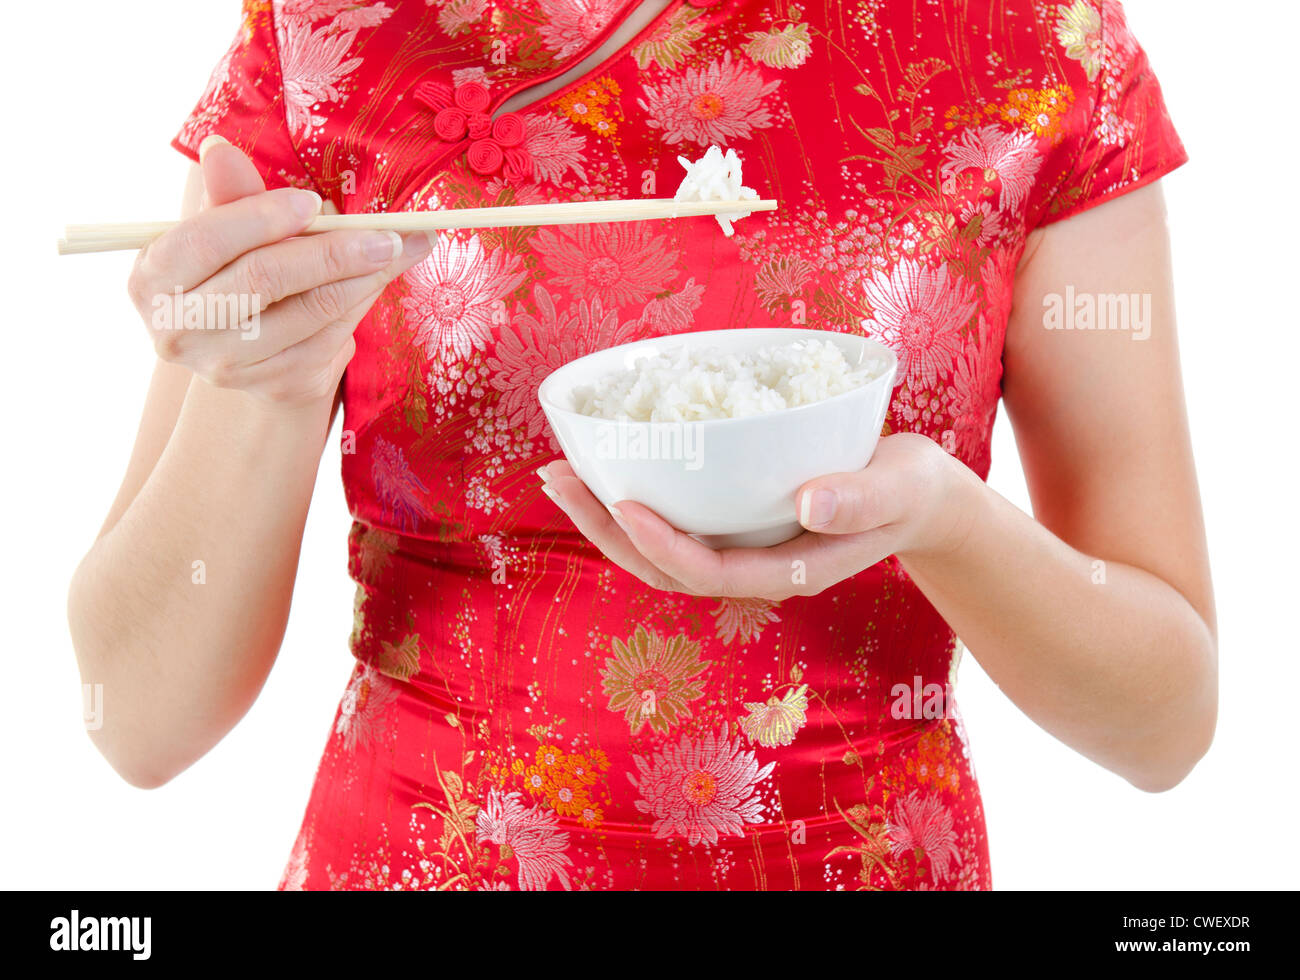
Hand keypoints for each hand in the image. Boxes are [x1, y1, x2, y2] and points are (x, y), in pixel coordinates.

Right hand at [127, 135, 431, 405]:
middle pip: (262, 279)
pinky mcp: (276, 385)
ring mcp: (229, 366)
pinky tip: (382, 277)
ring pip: (308, 311)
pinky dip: (362, 302)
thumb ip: (231, 196)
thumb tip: (219, 148)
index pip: (204, 242)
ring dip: (363, 276)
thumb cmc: (235, 272)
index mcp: (153, 279)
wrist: (252, 350)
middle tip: (385, 232)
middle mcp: (180, 330)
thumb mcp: (226, 231)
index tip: (311, 201)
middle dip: (330, 250)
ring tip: (400, 247)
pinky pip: (331, 337)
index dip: (259, 218)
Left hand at [537, 432, 973, 599]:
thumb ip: (862, 499)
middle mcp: (753, 568)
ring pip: (658, 552)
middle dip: (606, 530)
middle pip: (664, 568)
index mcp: (789, 570)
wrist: (917, 498)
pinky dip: (631, 501)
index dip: (661, 543)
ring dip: (604, 518)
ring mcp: (740, 551)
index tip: (622, 502)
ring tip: (560, 474)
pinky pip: (672, 525)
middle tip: (558, 479)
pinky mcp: (734, 526)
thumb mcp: (900, 488)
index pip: (710, 571)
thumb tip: (808, 500)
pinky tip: (605, 468)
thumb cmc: (909, 491)